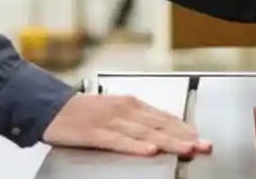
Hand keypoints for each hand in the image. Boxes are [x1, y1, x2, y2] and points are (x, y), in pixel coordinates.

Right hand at [42, 93, 212, 157]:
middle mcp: (124, 110)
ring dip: (169, 142)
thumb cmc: (83, 112)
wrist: (51, 108)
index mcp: (131, 104)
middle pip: (160, 126)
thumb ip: (138, 120)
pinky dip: (136, 146)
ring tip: (187, 149)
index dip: (184, 128)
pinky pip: (119, 141)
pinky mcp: (95, 133)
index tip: (202, 138)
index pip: (164, 117)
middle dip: (185, 136)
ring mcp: (110, 121)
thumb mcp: (115, 110)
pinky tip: (150, 151)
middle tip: (205, 146)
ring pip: (145, 134)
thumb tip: (164, 130)